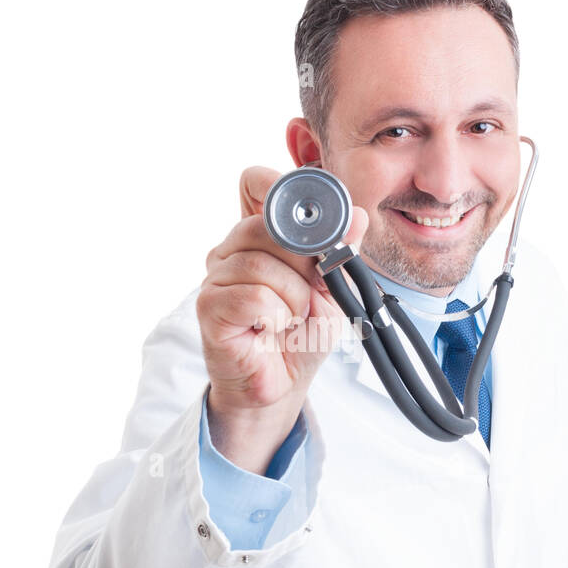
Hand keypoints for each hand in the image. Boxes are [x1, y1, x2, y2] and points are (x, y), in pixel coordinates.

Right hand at [196, 165, 368, 469]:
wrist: (281, 385)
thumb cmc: (300, 334)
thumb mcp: (332, 287)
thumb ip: (342, 250)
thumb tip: (358, 215)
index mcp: (257, 234)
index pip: (254, 182)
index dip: (280, 189)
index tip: (314, 223)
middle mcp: (229, 249)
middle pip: (265, 225)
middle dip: (303, 261)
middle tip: (310, 292)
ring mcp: (215, 277)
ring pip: (262, 265)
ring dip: (293, 298)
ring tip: (291, 318)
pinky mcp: (209, 308)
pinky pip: (253, 297)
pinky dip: (276, 316)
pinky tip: (272, 329)